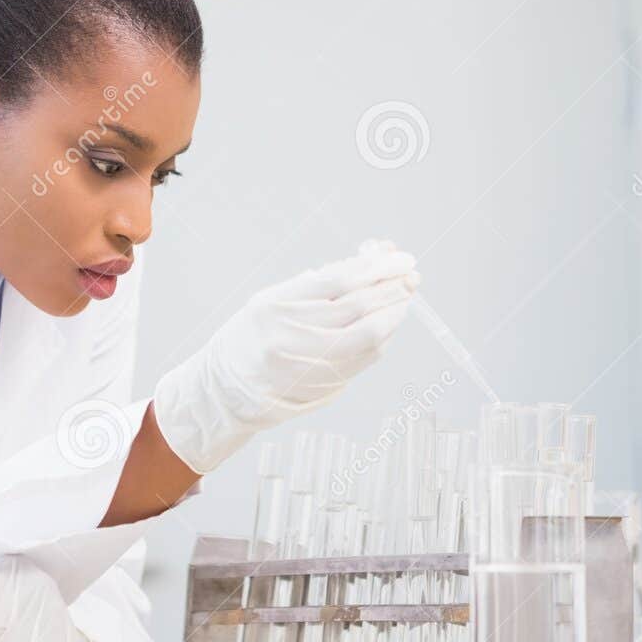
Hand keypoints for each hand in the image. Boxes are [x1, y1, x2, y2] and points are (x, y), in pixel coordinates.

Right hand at [152, 239, 418, 473]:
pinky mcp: (325, 384)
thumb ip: (326, 278)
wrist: (231, 387)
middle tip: (411, 275)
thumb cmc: (259, 332)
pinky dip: (384, 336)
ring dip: (394, 313)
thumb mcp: (279, 297)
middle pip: (357, 307)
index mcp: (277, 305)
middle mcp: (292, 335)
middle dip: (391, 288)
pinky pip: (366, 357)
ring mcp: (309, 363)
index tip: (400, 257)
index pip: (338, 281)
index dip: (375, 267)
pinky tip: (389, 322)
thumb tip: (378, 254)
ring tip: (405, 296)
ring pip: (368, 335)